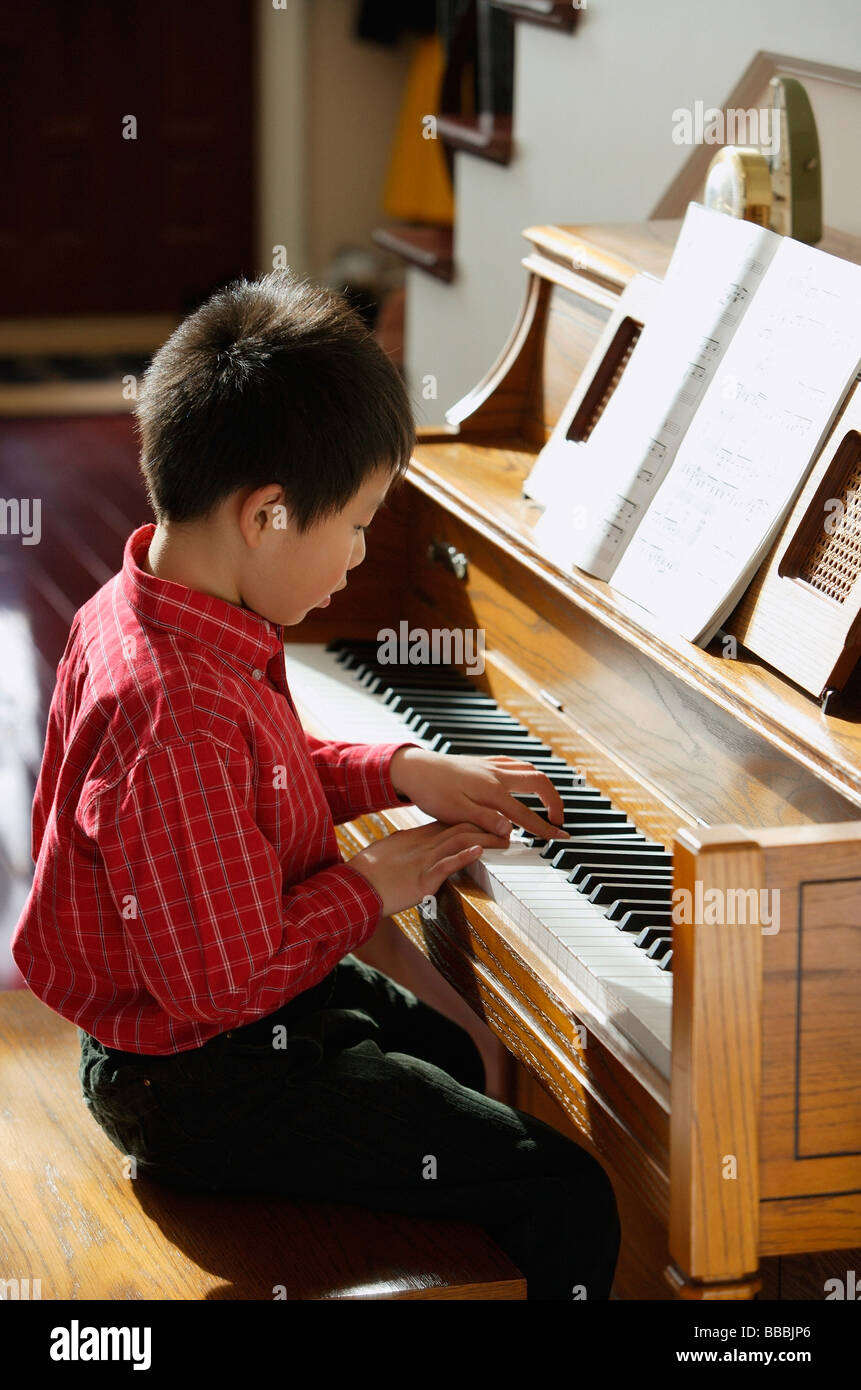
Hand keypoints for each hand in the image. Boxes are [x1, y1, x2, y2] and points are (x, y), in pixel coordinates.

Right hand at [349, 819, 510, 917]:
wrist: (355, 888)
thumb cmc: (368, 873)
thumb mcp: (390, 850)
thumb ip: (407, 844)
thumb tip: (417, 841)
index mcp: (415, 838)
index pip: (449, 822)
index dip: (472, 819)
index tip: (490, 819)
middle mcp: (422, 845)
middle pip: (459, 827)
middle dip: (486, 826)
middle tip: (508, 827)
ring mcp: (423, 861)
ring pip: (458, 842)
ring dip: (484, 838)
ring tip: (505, 838)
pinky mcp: (422, 880)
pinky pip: (446, 865)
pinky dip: (463, 856)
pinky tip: (479, 850)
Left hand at [389, 748, 571, 841]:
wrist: (416, 768)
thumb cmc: (432, 791)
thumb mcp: (456, 812)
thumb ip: (485, 820)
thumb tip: (510, 830)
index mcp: (492, 790)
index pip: (525, 813)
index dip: (545, 828)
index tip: (561, 838)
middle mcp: (497, 774)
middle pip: (538, 782)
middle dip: (554, 801)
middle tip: (558, 820)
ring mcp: (492, 765)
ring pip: (529, 769)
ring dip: (543, 786)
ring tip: (548, 802)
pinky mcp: (485, 762)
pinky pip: (516, 763)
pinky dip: (528, 774)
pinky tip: (524, 782)